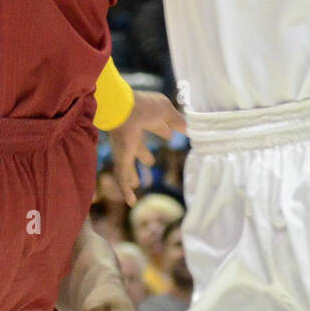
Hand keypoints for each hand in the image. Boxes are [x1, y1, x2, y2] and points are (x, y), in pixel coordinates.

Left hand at [110, 91, 187, 205]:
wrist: (123, 111)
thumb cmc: (144, 107)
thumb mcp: (166, 112)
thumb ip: (177, 121)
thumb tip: (189, 129)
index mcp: (144, 120)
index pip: (155, 127)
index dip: (163, 130)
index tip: (169, 135)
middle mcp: (133, 135)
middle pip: (138, 147)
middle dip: (144, 154)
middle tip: (150, 161)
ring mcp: (125, 149)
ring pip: (128, 165)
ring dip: (133, 174)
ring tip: (138, 183)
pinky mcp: (121, 160)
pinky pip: (123, 178)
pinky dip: (126, 191)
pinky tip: (131, 202)